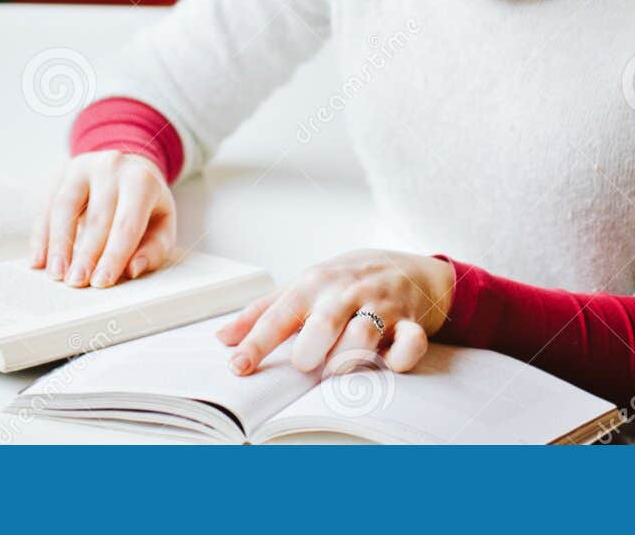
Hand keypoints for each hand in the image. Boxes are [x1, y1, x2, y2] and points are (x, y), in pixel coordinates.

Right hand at [28, 150, 175, 287]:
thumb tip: (132, 270)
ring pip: (64, 207)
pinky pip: (46, 206)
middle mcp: (111, 168)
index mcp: (141, 181)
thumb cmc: (146, 203)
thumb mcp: (162, 223)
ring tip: (56, 274)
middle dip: (85, 254)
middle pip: (96, 217)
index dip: (113, 255)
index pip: (126, 224)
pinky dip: (41, 236)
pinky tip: (38, 260)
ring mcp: (82, 167)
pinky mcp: (61, 174)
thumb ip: (153, 249)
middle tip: (76, 283)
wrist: (128, 167)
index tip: (101, 282)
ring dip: (58, 245)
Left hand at [216, 249, 455, 375]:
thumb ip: (264, 312)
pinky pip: (410, 343)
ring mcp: (382, 306)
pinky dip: (400, 357)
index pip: (279, 314)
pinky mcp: (413, 322)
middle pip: (324, 322)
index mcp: (314, 284)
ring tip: (338, 367)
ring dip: (349, 356)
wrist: (410, 267)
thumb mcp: (304, 286)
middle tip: (304, 364)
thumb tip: (221, 338)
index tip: (237, 367)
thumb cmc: (347, 281)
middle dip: (310, 348)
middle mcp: (345, 293)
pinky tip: (388, 363)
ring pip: (365, 333)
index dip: (256, 343)